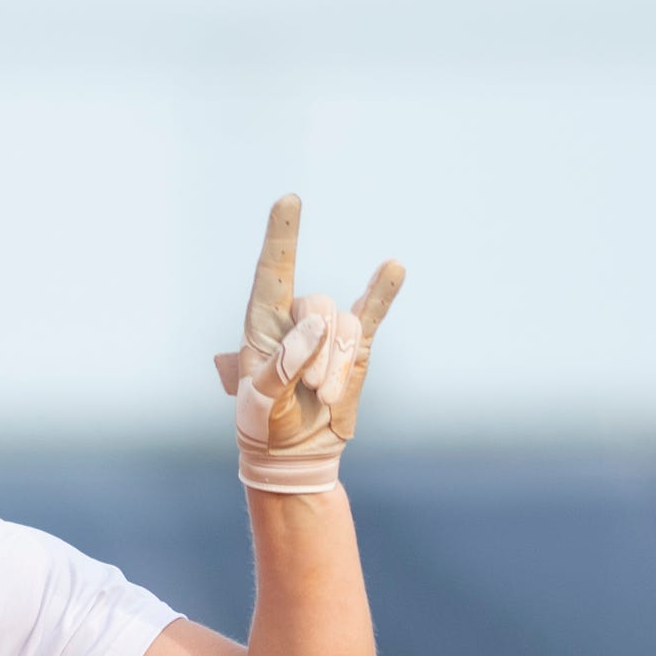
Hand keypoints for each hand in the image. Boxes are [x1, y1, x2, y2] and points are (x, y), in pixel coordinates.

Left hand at [213, 196, 402, 493]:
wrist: (294, 454)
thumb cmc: (267, 425)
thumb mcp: (263, 403)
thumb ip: (282, 366)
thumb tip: (314, 327)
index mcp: (263, 327)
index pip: (272, 274)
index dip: (282, 238)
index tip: (288, 201)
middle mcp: (295, 320)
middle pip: (318, 308)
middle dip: (319, 352)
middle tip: (311, 389)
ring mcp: (327, 332)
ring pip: (346, 327)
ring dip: (340, 364)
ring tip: (326, 396)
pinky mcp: (355, 349)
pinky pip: (372, 314)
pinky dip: (382, 293)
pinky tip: (393, 268)